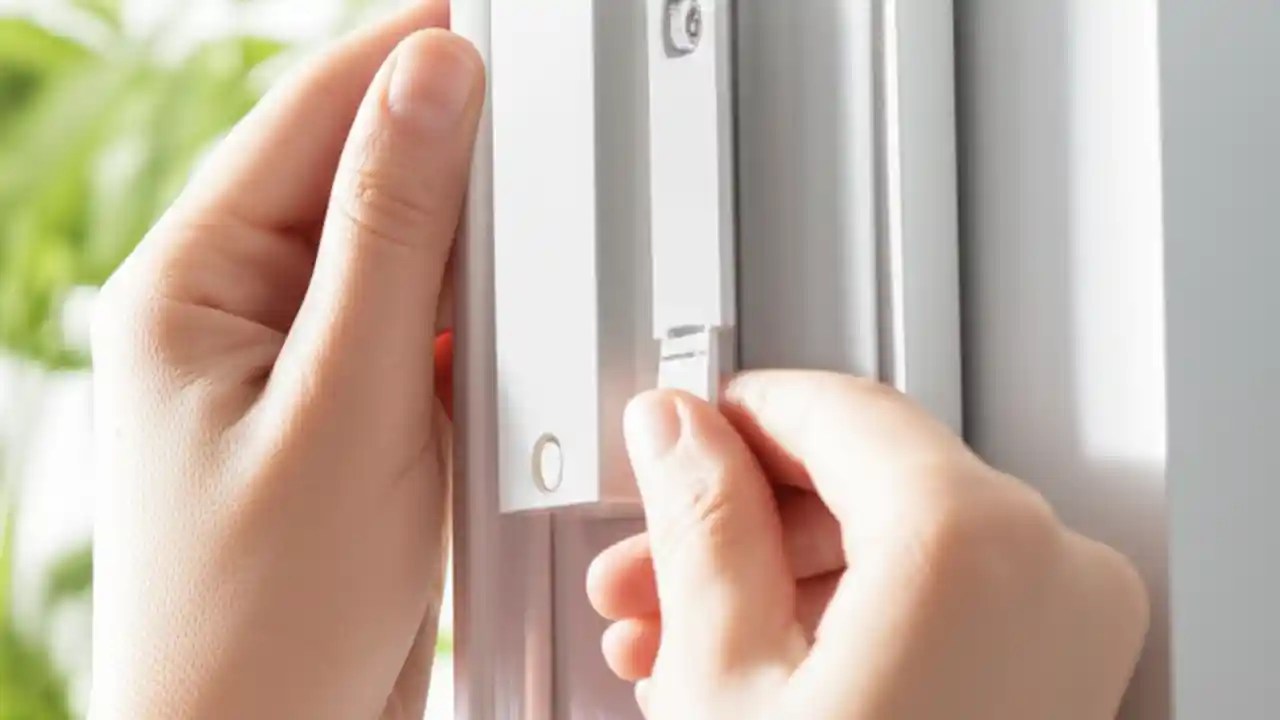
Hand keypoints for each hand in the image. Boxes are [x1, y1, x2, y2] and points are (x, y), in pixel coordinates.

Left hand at [88, 3, 482, 717]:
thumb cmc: (267, 614)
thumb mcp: (349, 401)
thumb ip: (395, 234)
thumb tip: (429, 86)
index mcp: (188, 285)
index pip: (306, 114)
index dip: (403, 50)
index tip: (489, 17)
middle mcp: (223, 312)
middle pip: (344, 171)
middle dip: (440, 139)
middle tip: (531, 119)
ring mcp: (280, 362)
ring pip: (382, 247)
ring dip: (456, 232)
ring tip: (521, 223)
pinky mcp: (332, 410)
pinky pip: (400, 320)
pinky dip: (459, 311)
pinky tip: (496, 325)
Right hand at [588, 372, 1149, 719]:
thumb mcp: (723, 677)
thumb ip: (700, 524)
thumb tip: (678, 435)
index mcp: (971, 542)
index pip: (838, 410)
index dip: (737, 416)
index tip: (679, 435)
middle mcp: (1051, 575)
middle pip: (869, 481)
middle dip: (740, 518)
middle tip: (646, 556)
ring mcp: (1070, 637)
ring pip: (901, 546)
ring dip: (778, 576)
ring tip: (672, 633)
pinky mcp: (1060, 688)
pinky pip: (941, 607)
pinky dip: (847, 618)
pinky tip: (752, 665)